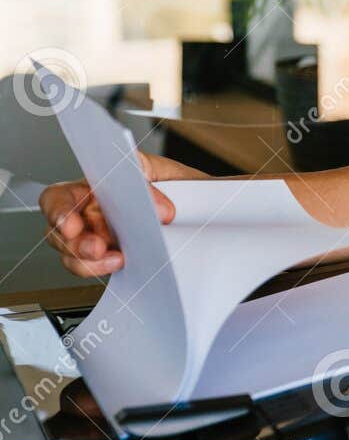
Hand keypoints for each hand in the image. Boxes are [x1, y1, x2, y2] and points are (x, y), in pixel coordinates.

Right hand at [40, 153, 209, 277]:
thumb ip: (153, 185)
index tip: (70, 225)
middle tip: (96, 248)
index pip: (58, 197)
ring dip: (89, 261)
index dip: (57, 211)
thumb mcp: (162, 171)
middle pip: (60, 234)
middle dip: (75, 244)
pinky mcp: (111, 257)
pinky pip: (94, 268)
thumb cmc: (175, 183)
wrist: (200, 204)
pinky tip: (121, 264)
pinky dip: (104, 269)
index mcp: (92, 186)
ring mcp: (98, 237)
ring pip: (72, 256)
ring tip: (117, 259)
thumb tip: (158, 210)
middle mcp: (88, 213)